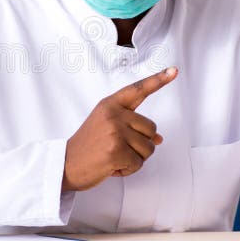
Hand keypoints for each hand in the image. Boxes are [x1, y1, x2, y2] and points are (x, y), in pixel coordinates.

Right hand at [61, 67, 177, 191]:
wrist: (65, 164)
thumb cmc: (88, 146)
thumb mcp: (107, 128)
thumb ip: (133, 128)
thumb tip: (159, 139)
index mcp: (110, 104)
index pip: (138, 90)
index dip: (157, 80)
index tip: (173, 71)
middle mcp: (113, 114)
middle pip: (151, 128)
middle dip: (142, 143)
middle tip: (119, 148)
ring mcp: (114, 131)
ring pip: (149, 148)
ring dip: (136, 158)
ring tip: (114, 157)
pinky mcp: (116, 151)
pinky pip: (139, 163)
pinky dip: (129, 169)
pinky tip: (112, 167)